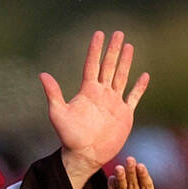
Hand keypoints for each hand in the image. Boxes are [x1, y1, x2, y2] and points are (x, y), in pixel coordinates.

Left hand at [40, 31, 149, 188]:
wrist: (85, 155)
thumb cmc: (69, 137)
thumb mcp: (58, 114)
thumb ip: (53, 94)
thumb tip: (42, 74)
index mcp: (88, 91)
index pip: (92, 65)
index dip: (95, 49)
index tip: (99, 33)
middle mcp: (102, 94)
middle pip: (109, 66)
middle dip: (114, 50)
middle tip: (119, 33)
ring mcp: (114, 103)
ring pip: (122, 77)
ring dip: (126, 62)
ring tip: (130, 46)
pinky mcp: (124, 114)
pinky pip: (133, 97)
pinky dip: (139, 87)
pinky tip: (144, 75)